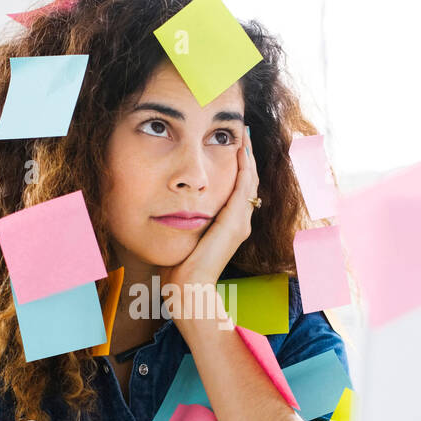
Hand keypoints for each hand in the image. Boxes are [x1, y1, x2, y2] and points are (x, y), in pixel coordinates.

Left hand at [165, 125, 259, 289]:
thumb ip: (184, 222)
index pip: (239, 189)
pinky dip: (244, 167)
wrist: (188, 288)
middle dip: (246, 156)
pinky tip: (240, 150)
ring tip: (243, 135)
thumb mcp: (184, 237)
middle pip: (249, 181)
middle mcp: (240, 222)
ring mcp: (240, 223)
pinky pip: (243, 187)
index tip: (232, 145)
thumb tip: (171, 209)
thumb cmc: (179, 268)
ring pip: (250, 181)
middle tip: (242, 132)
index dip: (238, 166)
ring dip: (247, 157)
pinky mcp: (235, 223)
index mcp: (230, 225)